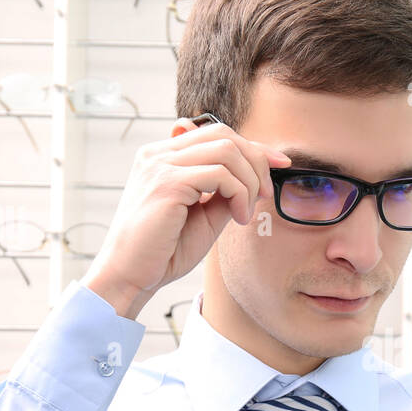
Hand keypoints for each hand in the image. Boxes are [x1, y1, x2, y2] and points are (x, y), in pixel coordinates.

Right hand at [82, 117, 292, 317]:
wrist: (131, 276)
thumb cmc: (164, 250)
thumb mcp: (205, 215)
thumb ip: (224, 191)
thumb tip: (254, 177)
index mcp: (163, 157)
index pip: (216, 134)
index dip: (254, 147)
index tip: (280, 164)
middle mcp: (158, 154)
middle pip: (225, 135)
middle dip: (256, 161)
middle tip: (265, 195)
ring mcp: (160, 165)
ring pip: (227, 151)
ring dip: (249, 182)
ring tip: (246, 212)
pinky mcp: (166, 183)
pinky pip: (220, 175)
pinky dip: (240, 195)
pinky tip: (238, 218)